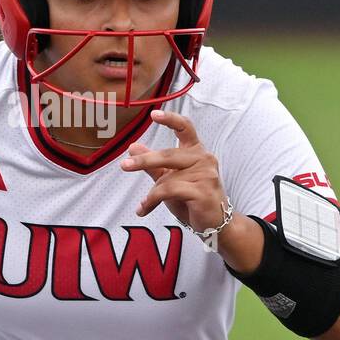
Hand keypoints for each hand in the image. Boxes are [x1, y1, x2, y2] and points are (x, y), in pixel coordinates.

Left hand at [120, 109, 228, 233]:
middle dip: (145, 161)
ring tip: (143, 205)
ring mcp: (206, 175)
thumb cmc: (193, 199)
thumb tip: (133, 146)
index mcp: (197, 151)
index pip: (186, 128)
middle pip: (169, 155)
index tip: (153, 115)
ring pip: (168, 177)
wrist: (215, 224)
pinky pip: (169, 191)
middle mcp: (204, 158)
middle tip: (124, 165)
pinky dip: (153, 200)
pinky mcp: (203, 191)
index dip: (170, 119)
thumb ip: (154, 165)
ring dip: (152, 193)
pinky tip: (144, 209)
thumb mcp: (170, 180)